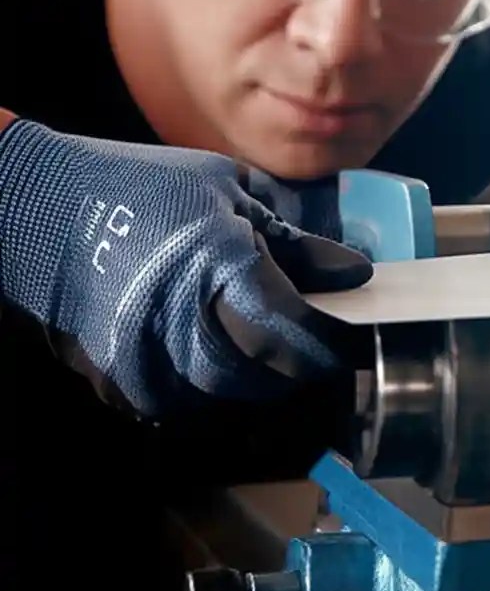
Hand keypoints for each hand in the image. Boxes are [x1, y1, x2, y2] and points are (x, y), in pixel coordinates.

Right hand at [0, 115, 372, 418]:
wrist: (36, 207)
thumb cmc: (137, 188)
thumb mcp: (228, 192)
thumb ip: (293, 242)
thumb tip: (353, 275)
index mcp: (217, 267)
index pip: (295, 331)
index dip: (330, 340)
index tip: (349, 334)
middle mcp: (182, 321)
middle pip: (267, 374)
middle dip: (296, 361)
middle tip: (308, 339)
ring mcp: (145, 359)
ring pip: (228, 395)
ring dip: (254, 375)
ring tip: (257, 339)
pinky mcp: (119, 381)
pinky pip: (183, 402)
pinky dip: (207, 384)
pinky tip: (209, 349)